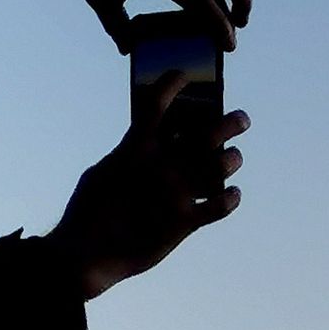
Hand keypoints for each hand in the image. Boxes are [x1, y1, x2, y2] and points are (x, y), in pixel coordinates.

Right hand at [49, 73, 249, 300]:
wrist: (86, 254)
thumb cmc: (88, 213)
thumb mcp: (102, 173)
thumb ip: (127, 154)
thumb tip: (143, 140)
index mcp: (135, 149)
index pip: (156, 105)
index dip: (171, 84)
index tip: (184, 74)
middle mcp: (161, 166)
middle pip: (206, 133)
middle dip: (230, 122)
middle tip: (242, 118)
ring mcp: (175, 193)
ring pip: (219, 166)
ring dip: (231, 158)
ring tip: (235, 156)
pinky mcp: (184, 222)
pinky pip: (220, 206)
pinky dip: (231, 198)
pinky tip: (233, 194)